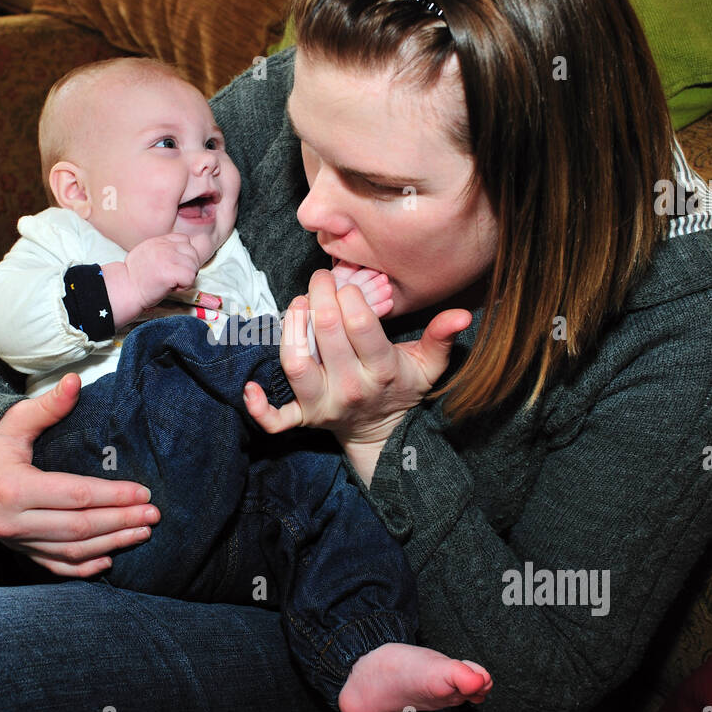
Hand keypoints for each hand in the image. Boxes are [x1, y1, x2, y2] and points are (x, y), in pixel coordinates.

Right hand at [0, 373, 158, 576]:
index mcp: (14, 488)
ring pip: (72, 551)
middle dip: (121, 521)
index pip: (75, 496)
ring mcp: (17, 543)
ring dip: (112, 543)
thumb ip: (48, 406)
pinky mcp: (21, 554)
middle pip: (79, 527)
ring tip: (143, 532)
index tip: (142, 492)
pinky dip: (85, 567)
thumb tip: (74, 381)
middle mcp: (14, 522)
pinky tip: (111, 559)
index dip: (112, 495)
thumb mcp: (15, 421)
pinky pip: (57, 567)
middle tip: (153, 514)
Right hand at [125, 233, 203, 308]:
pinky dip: (184, 286)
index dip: (183, 255)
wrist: (125, 289)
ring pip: (193, 265)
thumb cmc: (136, 278)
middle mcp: (164, 246)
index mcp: (159, 241)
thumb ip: (163, 249)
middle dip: (188, 267)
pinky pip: (190, 278)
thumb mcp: (147, 253)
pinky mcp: (170, 272)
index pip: (185, 240)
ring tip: (171, 282)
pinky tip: (171, 287)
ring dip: (186, 277)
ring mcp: (168, 257)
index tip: (173, 266)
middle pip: (192, 252)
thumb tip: (180, 254)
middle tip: (173, 277)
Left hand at [244, 269, 470, 449]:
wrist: (381, 432)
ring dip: (290, 328)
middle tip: (321, 279)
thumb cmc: (401, 387)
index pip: (361, 327)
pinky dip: (259, 407)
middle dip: (320, 296)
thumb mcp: (428, 365)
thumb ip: (441, 338)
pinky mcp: (303, 418)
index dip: (349, 298)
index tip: (347, 283)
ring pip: (296, 364)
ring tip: (298, 303)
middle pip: (326, 334)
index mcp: (381, 371)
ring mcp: (322, 405)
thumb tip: (461, 315)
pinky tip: (250, 387)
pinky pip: (276, 420)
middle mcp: (350, 388)